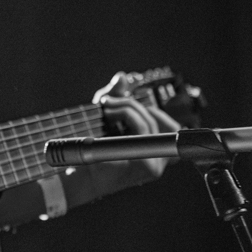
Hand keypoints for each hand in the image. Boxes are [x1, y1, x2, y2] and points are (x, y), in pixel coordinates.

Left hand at [93, 71, 180, 185]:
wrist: (78, 174)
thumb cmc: (92, 151)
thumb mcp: (107, 117)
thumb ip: (117, 97)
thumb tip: (123, 77)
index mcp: (155, 153)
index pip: (173, 128)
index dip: (156, 112)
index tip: (132, 104)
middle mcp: (159, 161)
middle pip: (155, 120)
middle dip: (131, 104)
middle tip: (108, 101)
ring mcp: (154, 165)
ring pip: (148, 122)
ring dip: (126, 107)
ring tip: (106, 107)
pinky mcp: (146, 165)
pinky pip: (141, 129)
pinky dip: (126, 115)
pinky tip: (110, 114)